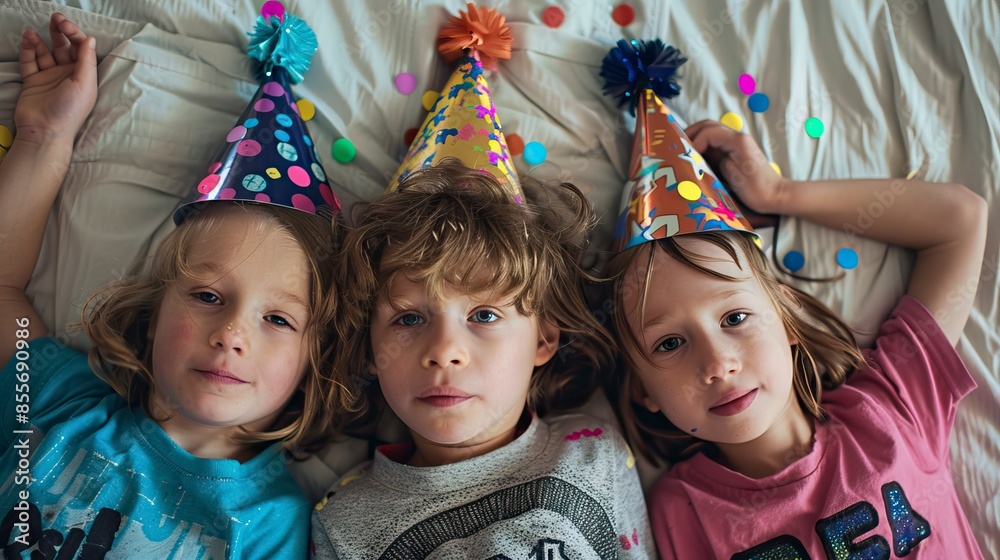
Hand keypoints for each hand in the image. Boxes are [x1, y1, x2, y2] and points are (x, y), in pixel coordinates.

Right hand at [14, 13, 97, 144]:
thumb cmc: (70, 110)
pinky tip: (27, 39)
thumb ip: (87, 60)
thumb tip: (91, 39)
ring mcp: (49, 77)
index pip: (81, 48)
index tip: (65, 25)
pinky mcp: (33, 81)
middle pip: (64, 47)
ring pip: (45, 52)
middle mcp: (67, 74)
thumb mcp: (84, 84)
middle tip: (54, 18)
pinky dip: (28, 50)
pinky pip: (30, 62)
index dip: (75, 34)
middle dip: (60, 32)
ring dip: (39, 40)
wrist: (45, 131)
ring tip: (31, 31)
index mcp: (83, 75)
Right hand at [685, 120, 786, 214]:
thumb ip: (713, 160)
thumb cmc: (756, 188)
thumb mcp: (732, 174)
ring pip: (709, 132)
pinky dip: (702, 147)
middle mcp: (736, 137)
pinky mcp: (733, 152)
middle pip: (707, 126)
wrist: (774, 196)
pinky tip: (694, 158)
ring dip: (694, 139)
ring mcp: (735, 143)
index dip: (693, 141)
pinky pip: (714, 143)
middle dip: (690, 134)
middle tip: (677, 148)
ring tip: (682, 152)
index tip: (685, 157)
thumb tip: (693, 156)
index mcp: (737, 140)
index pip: (708, 131)